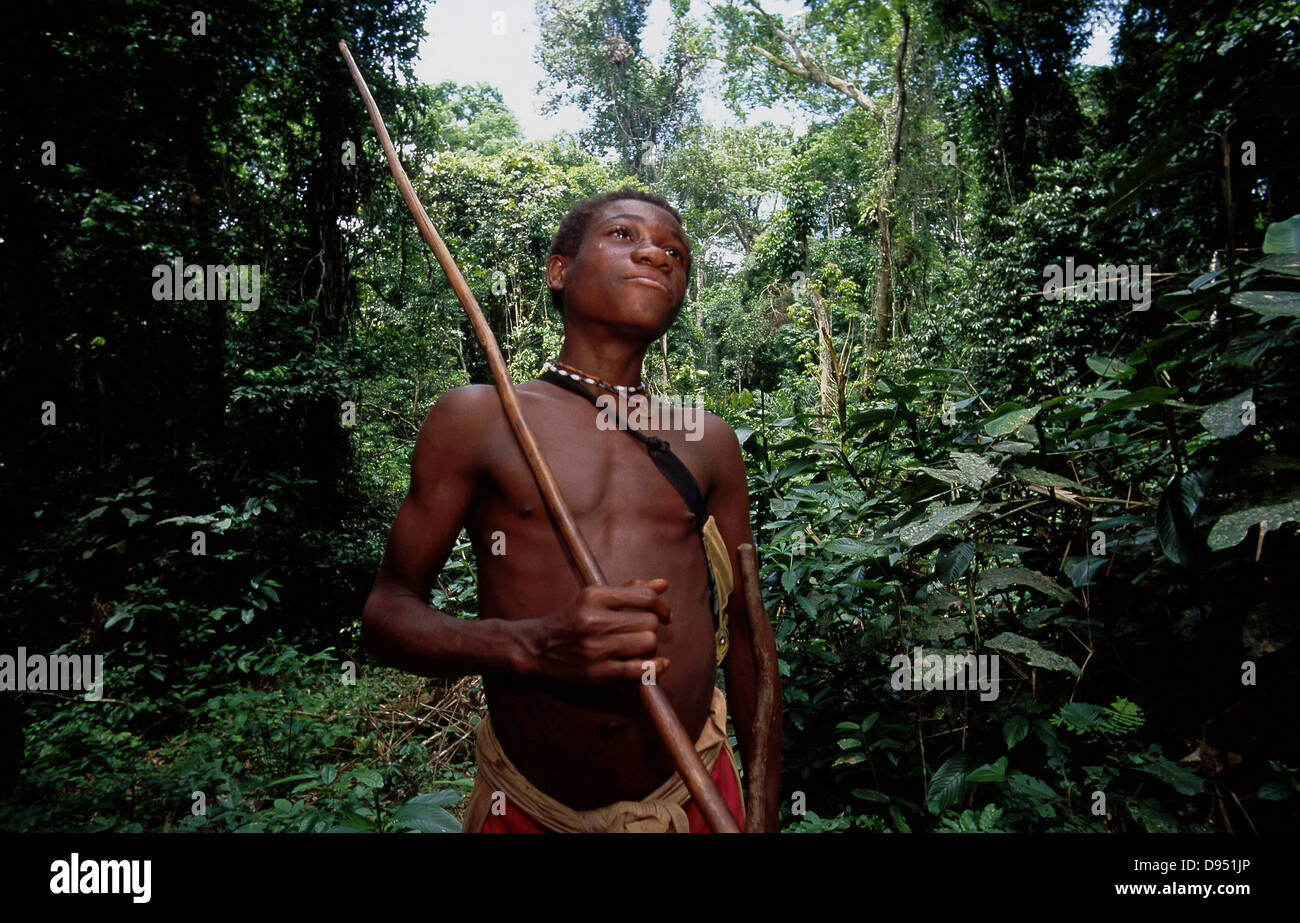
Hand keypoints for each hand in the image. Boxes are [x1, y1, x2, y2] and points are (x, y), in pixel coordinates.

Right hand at [521, 578, 671, 683]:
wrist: (537, 646)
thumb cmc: (572, 618)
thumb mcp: (594, 596)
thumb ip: (629, 590)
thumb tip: (663, 584)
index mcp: (594, 596)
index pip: (644, 598)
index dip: (662, 606)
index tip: (664, 613)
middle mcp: (594, 620)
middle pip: (649, 622)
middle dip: (653, 626)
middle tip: (644, 629)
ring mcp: (595, 648)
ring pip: (647, 643)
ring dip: (649, 644)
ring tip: (639, 644)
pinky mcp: (597, 672)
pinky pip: (638, 670)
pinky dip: (655, 667)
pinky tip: (660, 663)